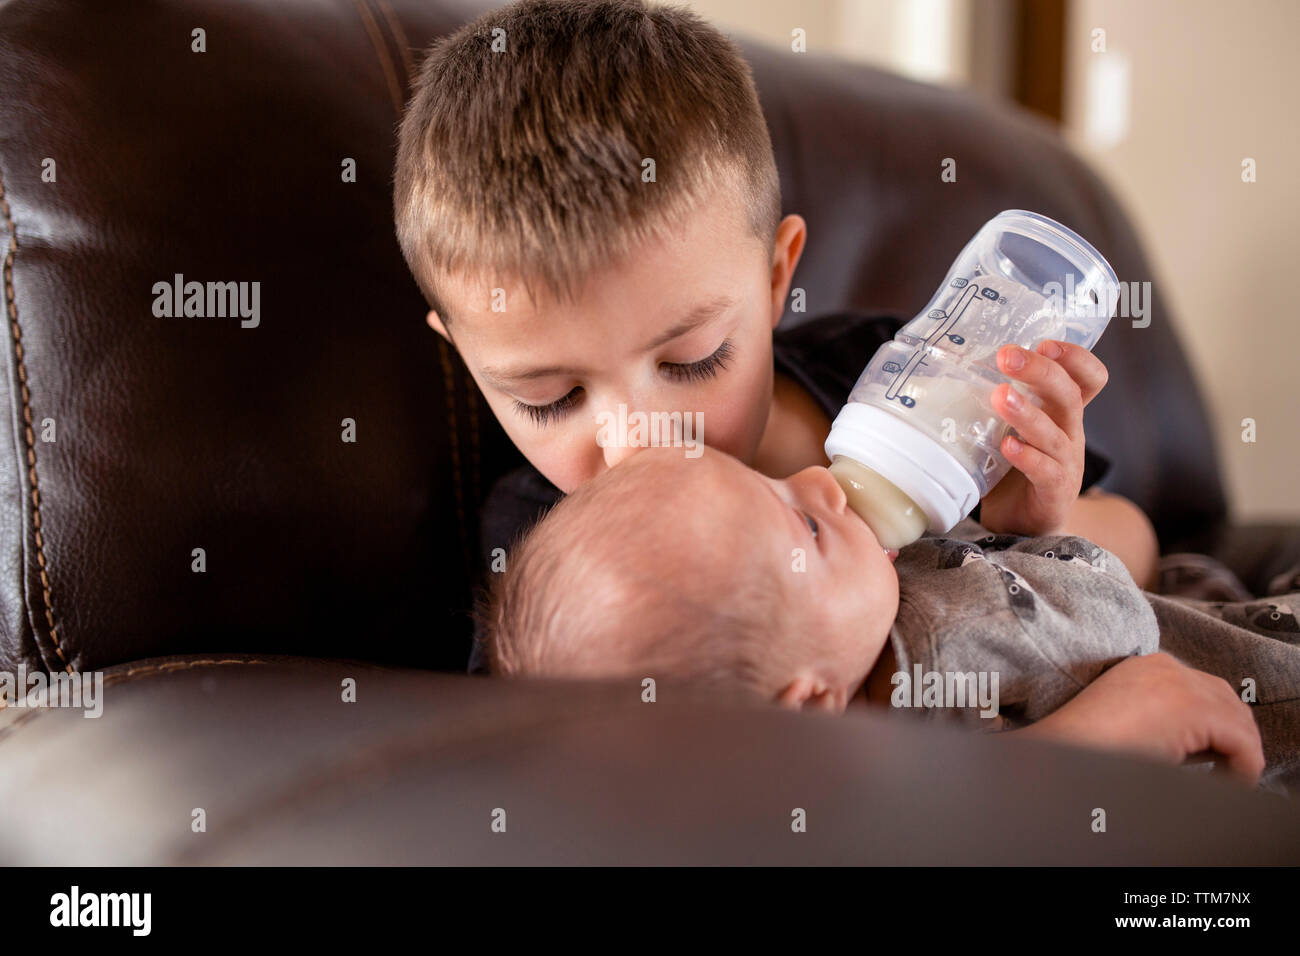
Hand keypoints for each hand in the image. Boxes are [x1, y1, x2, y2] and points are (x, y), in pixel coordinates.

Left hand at [977, 339, 1108, 535]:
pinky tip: (1006, 446)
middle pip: (1070, 394)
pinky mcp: (1055, 492)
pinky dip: (1027, 457)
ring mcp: (1066, 463)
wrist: (1021, 525)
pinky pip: (1046, 471)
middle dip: (1040, 371)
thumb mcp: (1003, 425)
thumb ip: (989, 397)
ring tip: (1001, 397)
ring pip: (1055, 432)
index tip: (1046, 341)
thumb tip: (939, 358)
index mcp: (1062, 412)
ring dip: (1028, 412)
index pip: (1087, 377)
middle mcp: (1070, 432)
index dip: (1075, 357)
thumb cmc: (1009, 468)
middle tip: (1007, 356)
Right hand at [1018, 653, 1264, 785]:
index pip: (1202, 689)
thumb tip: (1197, 747)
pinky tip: (1232, 782)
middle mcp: (1166, 668)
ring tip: (1229, 777)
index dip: (1215, 724)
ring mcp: (1180, 685)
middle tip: (1226, 767)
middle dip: (1233, 733)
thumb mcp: (1133, 720)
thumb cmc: (1089, 744)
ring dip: (1239, 748)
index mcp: (1148, 667)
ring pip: (1238, 717)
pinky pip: (1242, 741)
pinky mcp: (1192, 710)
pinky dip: (1245, 764)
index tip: (1212, 755)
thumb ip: (1163, 719)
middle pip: (1225, 697)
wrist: (1063, 749)